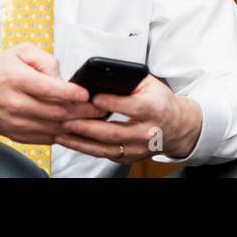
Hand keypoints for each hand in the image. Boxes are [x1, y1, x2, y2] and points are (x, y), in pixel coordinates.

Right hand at [0, 43, 105, 144]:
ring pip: (52, 128)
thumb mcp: (20, 51)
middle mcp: (16, 103)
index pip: (50, 90)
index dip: (72, 93)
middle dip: (82, 111)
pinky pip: (43, 138)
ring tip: (92, 120)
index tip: (87, 94)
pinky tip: (72, 129)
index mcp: (18, 79)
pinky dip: (60, 135)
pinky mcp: (15, 133)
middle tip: (100, 108)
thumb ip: (45, 59)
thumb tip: (61, 77)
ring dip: (75, 125)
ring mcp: (15, 121)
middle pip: (56, 112)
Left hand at [55, 74, 201, 162]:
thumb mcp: (150, 84)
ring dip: (80, 142)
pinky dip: (85, 148)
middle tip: (65, 119)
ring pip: (105, 149)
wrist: (176, 127)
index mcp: (154, 109)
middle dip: (86, 127)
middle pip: (113, 132)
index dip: (109, 103)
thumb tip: (100, 77)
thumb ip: (128, 80)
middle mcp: (146, 132)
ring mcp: (137, 149)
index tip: (90, 98)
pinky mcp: (128, 158)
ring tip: (60, 133)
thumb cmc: (160, 101)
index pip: (130, 107)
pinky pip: (103, 155)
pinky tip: (70, 141)